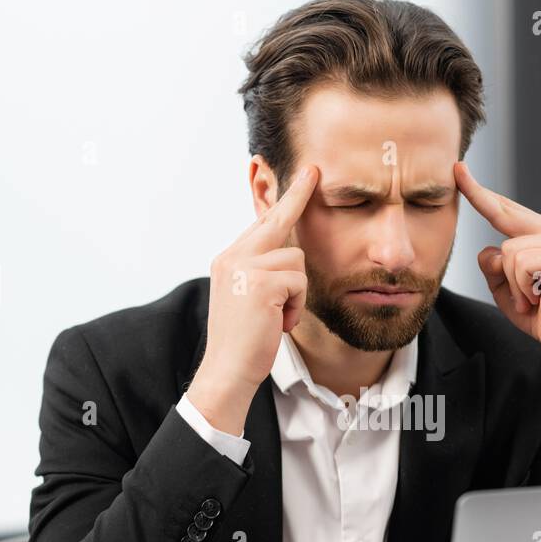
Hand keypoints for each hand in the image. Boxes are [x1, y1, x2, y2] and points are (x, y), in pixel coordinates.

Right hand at [188, 165, 317, 433]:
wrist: (227, 370)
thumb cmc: (244, 341)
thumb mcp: (248, 298)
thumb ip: (261, 271)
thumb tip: (287, 251)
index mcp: (229, 259)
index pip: (261, 223)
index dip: (283, 201)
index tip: (302, 175)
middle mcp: (233, 256)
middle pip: (277, 222)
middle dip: (297, 196)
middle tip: (312, 170)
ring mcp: (244, 267)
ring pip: (296, 260)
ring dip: (297, 293)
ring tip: (278, 316)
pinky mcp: (260, 283)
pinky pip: (298, 282)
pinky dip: (296, 306)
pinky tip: (279, 323)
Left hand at [454, 162, 540, 406]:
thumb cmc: (539, 315)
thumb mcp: (505, 287)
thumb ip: (492, 266)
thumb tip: (489, 250)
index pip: (506, 209)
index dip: (480, 192)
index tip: (458, 170)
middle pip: (504, 219)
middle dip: (486, 215)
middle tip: (482, 216)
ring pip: (507, 251)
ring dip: (512, 284)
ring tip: (533, 298)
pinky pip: (519, 263)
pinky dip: (521, 288)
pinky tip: (539, 299)